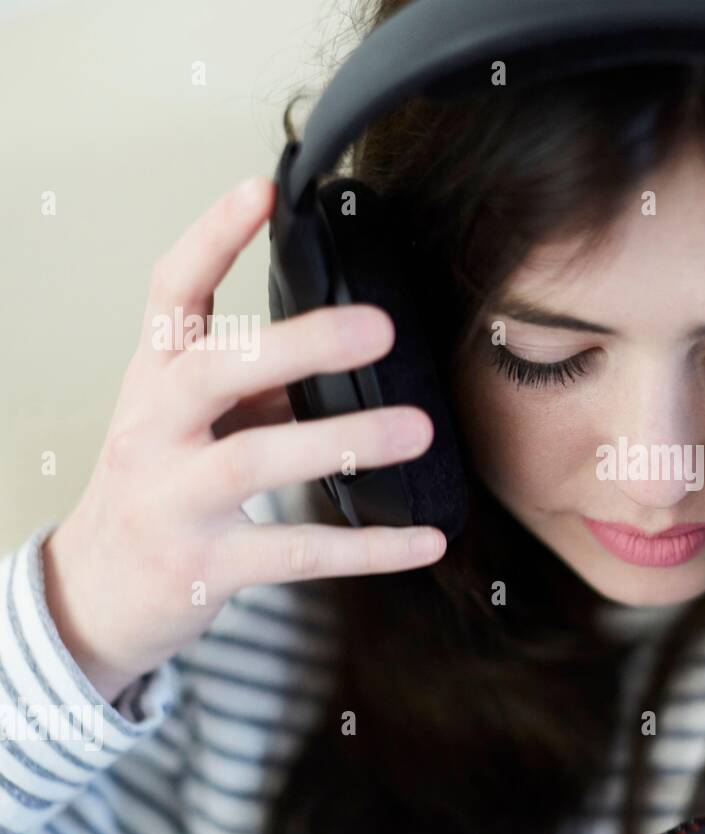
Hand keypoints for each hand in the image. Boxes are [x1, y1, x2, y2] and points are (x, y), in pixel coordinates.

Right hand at [43, 177, 445, 700]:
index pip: (172, 294)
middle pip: (216, 369)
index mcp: (155, 379)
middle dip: (300, 343)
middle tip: (380, 327)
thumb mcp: (190, 420)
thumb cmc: (158, 486)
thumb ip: (256, 381)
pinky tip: (426, 541)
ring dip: (345, 443)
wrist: (96, 592)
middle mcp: (155, 430)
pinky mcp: (207, 566)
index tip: (262, 191)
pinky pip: (298, 553)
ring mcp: (175, 500)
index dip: (211, 238)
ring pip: (256, 461)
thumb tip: (342, 341)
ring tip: (418, 430)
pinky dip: (370, 548)